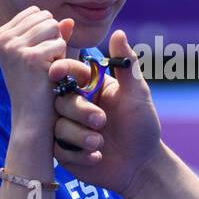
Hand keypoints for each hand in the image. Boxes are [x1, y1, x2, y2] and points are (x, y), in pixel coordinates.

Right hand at [0, 6, 73, 132]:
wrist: (33, 116)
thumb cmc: (40, 86)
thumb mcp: (43, 55)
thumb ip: (54, 35)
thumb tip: (69, 20)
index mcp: (1, 35)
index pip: (36, 12)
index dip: (47, 32)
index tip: (39, 55)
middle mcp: (3, 38)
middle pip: (45, 16)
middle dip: (53, 37)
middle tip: (46, 62)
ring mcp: (13, 47)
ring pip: (53, 26)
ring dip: (58, 46)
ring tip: (48, 66)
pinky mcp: (29, 57)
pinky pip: (59, 42)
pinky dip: (62, 57)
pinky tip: (52, 72)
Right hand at [49, 29, 162, 197]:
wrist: (141, 165)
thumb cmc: (142, 125)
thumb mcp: (137, 94)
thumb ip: (127, 65)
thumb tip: (118, 33)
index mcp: (89, 86)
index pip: (68, 71)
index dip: (60, 70)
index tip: (56, 72)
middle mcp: (74, 104)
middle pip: (60, 100)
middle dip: (79, 111)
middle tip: (101, 121)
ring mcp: (67, 127)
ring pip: (57, 125)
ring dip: (80, 135)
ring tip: (101, 143)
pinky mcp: (64, 150)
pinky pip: (59, 148)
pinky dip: (79, 153)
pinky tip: (97, 157)